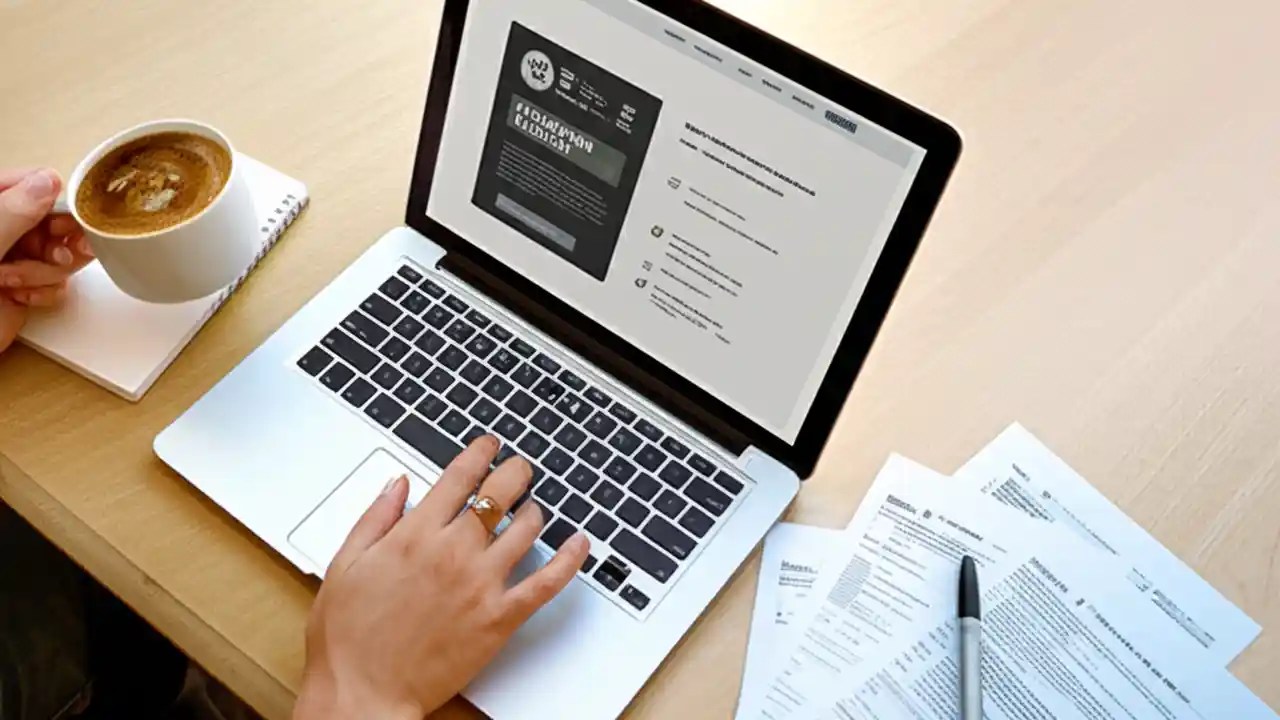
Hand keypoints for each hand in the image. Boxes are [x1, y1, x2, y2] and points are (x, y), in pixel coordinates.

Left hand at [0, 167, 94, 353]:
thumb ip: (14, 210)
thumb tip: (48, 180)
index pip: (32, 185)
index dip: (55, 203)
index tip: (62, 225)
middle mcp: (3, 229)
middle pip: (55, 220)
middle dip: (56, 243)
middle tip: (54, 255)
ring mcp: (15, 257)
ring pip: (61, 252)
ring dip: (45, 272)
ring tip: (12, 282)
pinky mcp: (26, 286)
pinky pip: (57, 281)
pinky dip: (44, 291)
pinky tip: (20, 297)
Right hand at [293, 436, 589, 719]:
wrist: (362, 692)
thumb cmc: (347, 637)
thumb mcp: (345, 564)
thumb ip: (376, 518)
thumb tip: (398, 483)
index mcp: (414, 535)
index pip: (459, 477)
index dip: (480, 453)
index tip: (490, 445)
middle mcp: (453, 552)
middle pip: (499, 494)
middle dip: (515, 472)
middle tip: (520, 467)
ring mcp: (480, 584)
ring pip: (525, 529)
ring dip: (533, 511)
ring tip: (532, 508)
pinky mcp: (499, 618)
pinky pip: (547, 582)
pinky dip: (570, 560)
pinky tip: (580, 543)